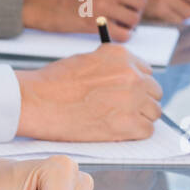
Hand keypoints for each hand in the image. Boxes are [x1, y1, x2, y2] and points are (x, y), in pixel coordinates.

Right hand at [13, 44, 162, 141]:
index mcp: (122, 56)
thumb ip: (110, 67)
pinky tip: (117, 132)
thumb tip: (123, 81)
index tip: (126, 95)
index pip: (146, 72)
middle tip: (123, 111)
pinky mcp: (126, 124)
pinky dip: (134, 134)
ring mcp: (131, 99)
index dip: (136, 86)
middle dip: (140, 102)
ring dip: (140, 118)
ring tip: (118, 123)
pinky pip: (146, 131)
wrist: (35, 101)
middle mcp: (131, 75)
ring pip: (153, 112)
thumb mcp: (86, 61)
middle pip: (153, 92)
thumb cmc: (52, 83)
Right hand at [21, 0, 150, 40]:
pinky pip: (123, 34)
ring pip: (134, 20)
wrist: (42, 5)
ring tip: (118, 27)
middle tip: (124, 18)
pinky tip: (113, 35)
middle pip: (141, 3)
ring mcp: (102, 5)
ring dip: (129, 26)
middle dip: (135, 13)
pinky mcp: (94, 23)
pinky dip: (122, 37)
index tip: (131, 3)